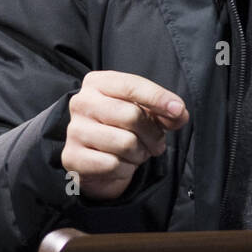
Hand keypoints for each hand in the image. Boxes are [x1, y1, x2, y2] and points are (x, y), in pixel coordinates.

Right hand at [62, 70, 189, 200]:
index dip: (158, 98)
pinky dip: (125, 168)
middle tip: (156, 143)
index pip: (132, 85)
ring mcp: (74, 130)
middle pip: (131, 116)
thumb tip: (178, 113)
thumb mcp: (146, 111)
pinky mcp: (72, 157)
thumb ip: (166, 110)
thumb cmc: (123, 127)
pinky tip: (121, 164)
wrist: (96, 158)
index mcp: (98, 82)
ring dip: (140, 153)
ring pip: (125, 143)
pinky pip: (112, 165)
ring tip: (137, 152)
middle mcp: (81, 102)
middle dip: (153, 134)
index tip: (178, 110)